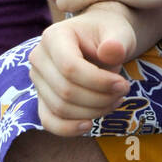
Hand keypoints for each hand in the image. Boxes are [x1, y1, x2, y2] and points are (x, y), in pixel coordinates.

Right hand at [29, 5, 135, 135]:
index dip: (99, 82)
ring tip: (115, 101)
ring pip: (60, 108)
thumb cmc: (109, 34)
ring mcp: (38, 79)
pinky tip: (89, 124)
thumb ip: (117, 42)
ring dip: (92, 111)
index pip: (70, 67)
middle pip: (65, 91)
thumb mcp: (119, 32)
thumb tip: (111, 52)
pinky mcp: (42, 97)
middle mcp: (39, 58)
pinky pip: (48, 120)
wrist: (100, 38)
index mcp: (54, 36)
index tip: (123, 85)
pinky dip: (68, 128)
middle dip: (99, 99)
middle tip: (123, 93)